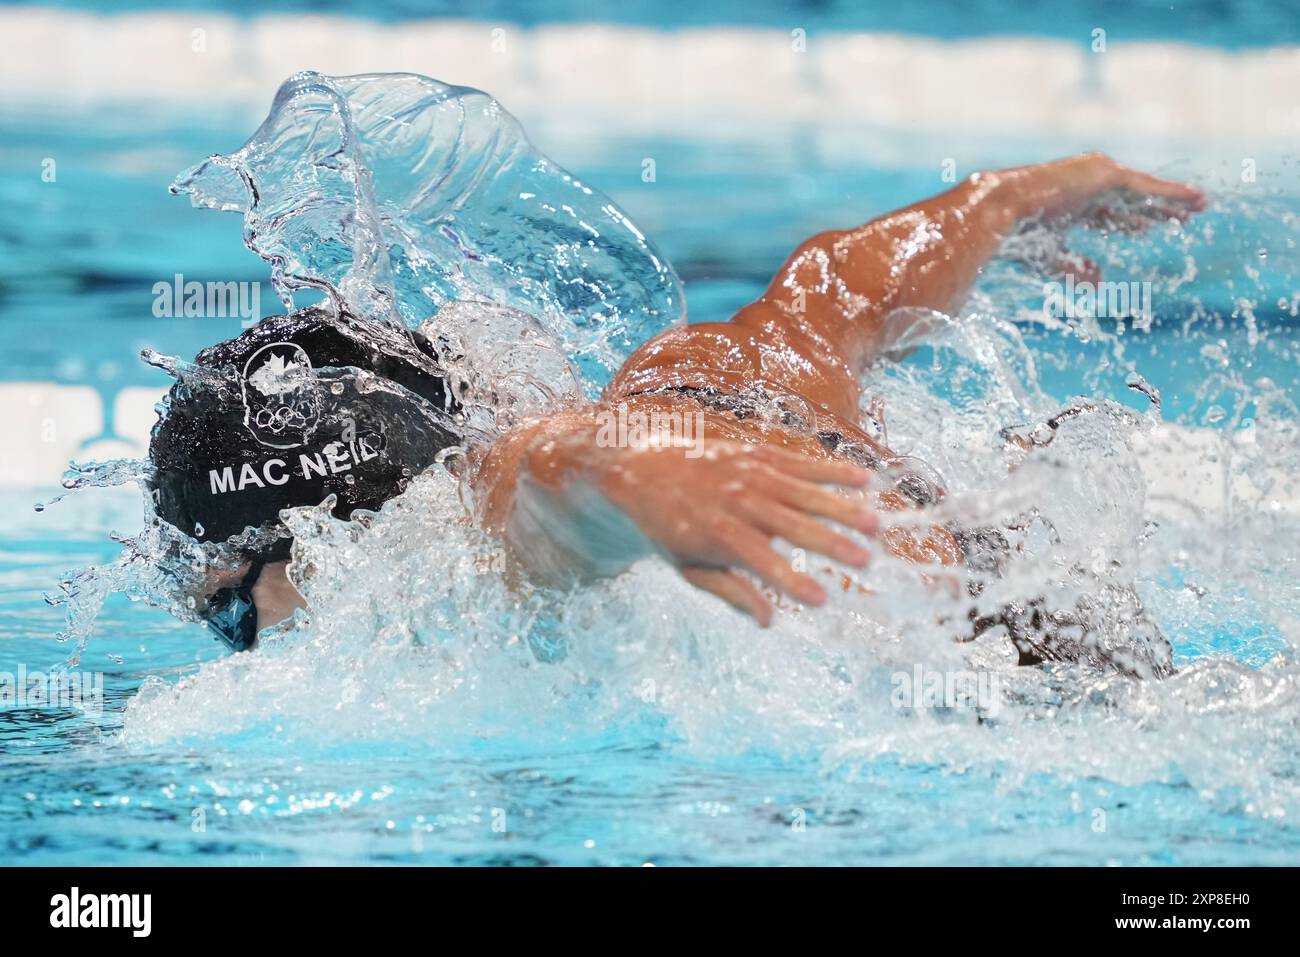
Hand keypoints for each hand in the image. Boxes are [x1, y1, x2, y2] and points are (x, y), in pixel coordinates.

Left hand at [597, 440, 878, 624]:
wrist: (641, 469)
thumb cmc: (669, 528)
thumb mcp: (689, 568)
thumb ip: (731, 591)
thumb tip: (769, 621)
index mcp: (720, 535)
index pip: (763, 563)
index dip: (791, 581)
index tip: (821, 600)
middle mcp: (739, 501)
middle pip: (793, 525)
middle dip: (830, 543)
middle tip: (866, 561)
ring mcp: (751, 474)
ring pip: (805, 492)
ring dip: (842, 508)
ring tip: (876, 525)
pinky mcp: (759, 455)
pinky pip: (801, 464)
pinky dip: (832, 471)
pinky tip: (864, 481)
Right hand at [1009, 153, 1205, 281]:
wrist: (1003, 211)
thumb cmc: (1017, 236)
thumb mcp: (1051, 258)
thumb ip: (1074, 268)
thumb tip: (1099, 283)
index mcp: (1067, 204)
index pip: (1104, 212)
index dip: (1126, 222)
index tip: (1144, 231)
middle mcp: (1083, 186)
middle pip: (1128, 200)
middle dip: (1154, 209)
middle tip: (1181, 218)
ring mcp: (1094, 176)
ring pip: (1142, 191)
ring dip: (1171, 200)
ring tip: (1200, 206)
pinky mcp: (1106, 174)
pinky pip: (1147, 186)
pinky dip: (1172, 193)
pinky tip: (1195, 198)